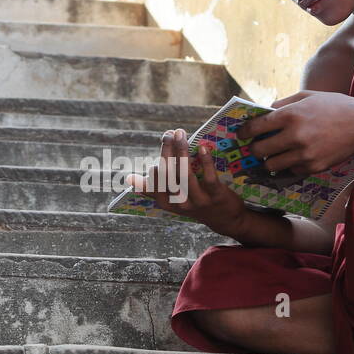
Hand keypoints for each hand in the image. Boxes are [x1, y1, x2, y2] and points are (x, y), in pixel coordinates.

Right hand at [124, 128, 248, 234]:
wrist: (226, 220)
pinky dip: (205, 161)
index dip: (157, 159)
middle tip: (169, 132)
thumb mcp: (172, 201)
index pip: (154, 183)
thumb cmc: (195, 205)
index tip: (163, 140)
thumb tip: (128, 179)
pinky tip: (202, 147)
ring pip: (186, 174)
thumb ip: (152, 189)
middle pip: (168, 175)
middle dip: (167, 150)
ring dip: (182, 151)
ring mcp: (198, 201)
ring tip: (181, 134)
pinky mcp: (216, 196)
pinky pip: (208, 178)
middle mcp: (180, 204)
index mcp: (167, 203)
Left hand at [235, 91, 353, 176]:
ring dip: (269, 160)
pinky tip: (293, 157)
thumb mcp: (306, 97)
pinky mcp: (313, 167)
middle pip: (259, 150)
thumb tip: (261, 112)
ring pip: (271, 165)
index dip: (244, 132)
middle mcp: (295, 136)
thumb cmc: (334, 106)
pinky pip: (290, 171)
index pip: (256, 127)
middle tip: (256, 147)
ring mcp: (304, 154)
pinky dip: (288, 166)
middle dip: (254, 149)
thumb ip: (282, 104)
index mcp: (290, 115)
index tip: (241, 135)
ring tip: (273, 154)